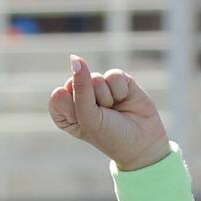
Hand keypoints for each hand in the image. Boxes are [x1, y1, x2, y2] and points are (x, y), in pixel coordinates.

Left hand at [49, 55, 172, 170]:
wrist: (142, 142)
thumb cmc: (110, 136)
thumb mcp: (88, 117)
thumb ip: (80, 87)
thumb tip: (76, 58)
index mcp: (65, 112)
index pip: (58, 96)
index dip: (73, 108)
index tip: (84, 122)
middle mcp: (80, 97)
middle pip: (75, 82)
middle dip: (91, 101)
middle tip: (102, 116)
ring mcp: (99, 87)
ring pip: (95, 78)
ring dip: (107, 97)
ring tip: (114, 109)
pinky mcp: (117, 80)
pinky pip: (113, 75)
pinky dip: (120, 90)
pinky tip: (124, 100)